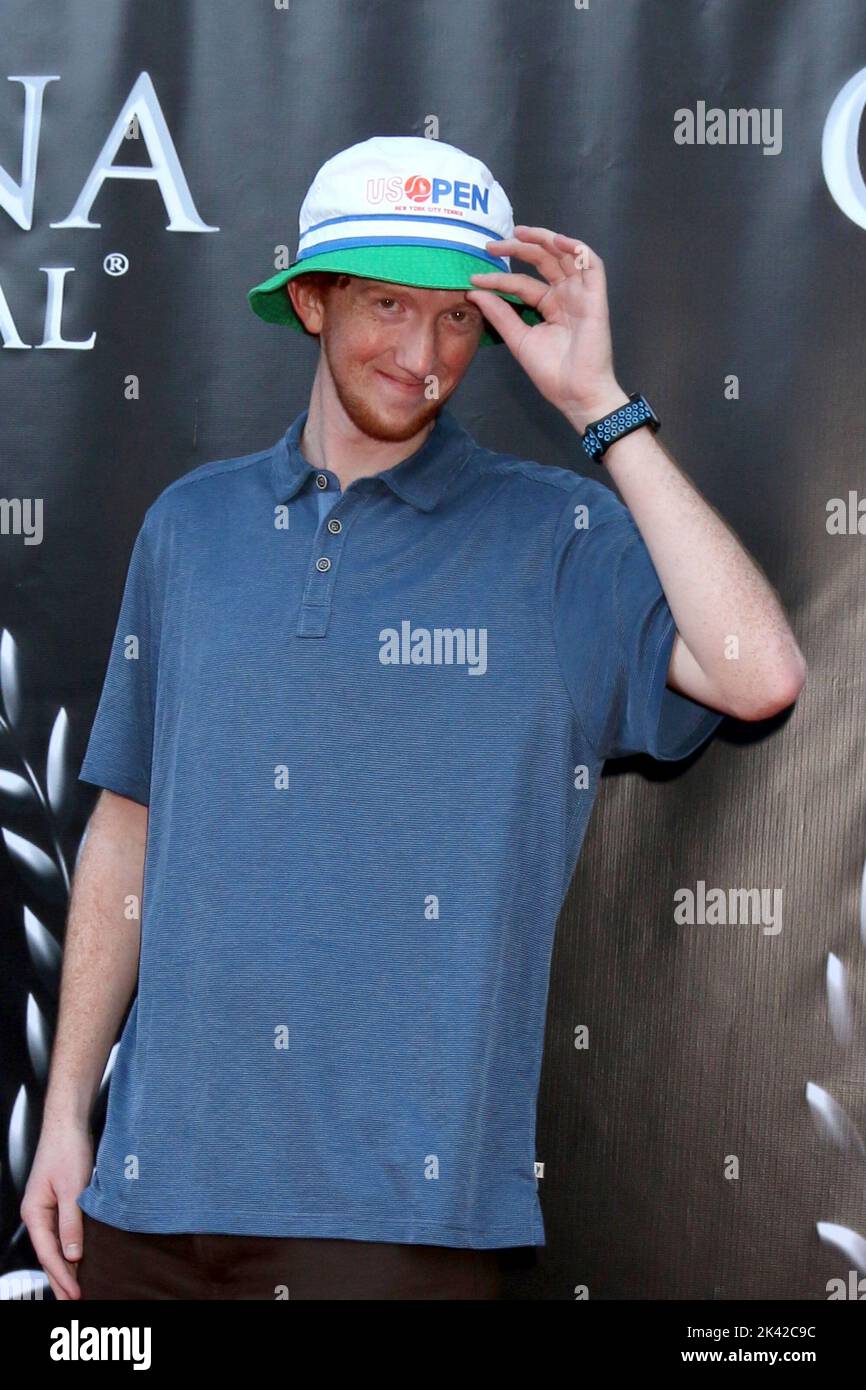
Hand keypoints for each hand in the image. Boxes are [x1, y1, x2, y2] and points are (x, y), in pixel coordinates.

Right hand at [20, 1123, 92, 1299]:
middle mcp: (37, 1213)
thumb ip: (71, 1222)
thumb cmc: (66, 1148)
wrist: (69, 1122)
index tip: (75, 1294)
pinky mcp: (60, 1200)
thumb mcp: (72, 1188)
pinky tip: (79, 1257)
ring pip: (55, 1245)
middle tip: (74, 1302)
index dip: (62, 1276)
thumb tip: (72, 1254)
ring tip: (76, 1288)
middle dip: (60, 1279)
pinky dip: (70, 1248)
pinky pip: (63, 1232)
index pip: (49, 1253)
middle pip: (48, 1254)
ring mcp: (48, 1207)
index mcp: (34, 1212)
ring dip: (66, 1266)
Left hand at [466, 226, 629, 431]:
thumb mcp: (519, 339)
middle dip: (518, 248)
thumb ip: (500, 314)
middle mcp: (565, 296)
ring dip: (544, 239)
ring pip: (565, 255)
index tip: (474, 279)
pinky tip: (556, 240)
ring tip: (519, 233)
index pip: (522, 283)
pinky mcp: (596, 297)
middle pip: (543, 261)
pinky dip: (576, 249)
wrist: (576, 393)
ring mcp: (581, 294)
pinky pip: (591, 264)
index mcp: (549, 306)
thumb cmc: (552, 373)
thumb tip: (475, 292)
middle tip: (491, 245)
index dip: (499, 277)